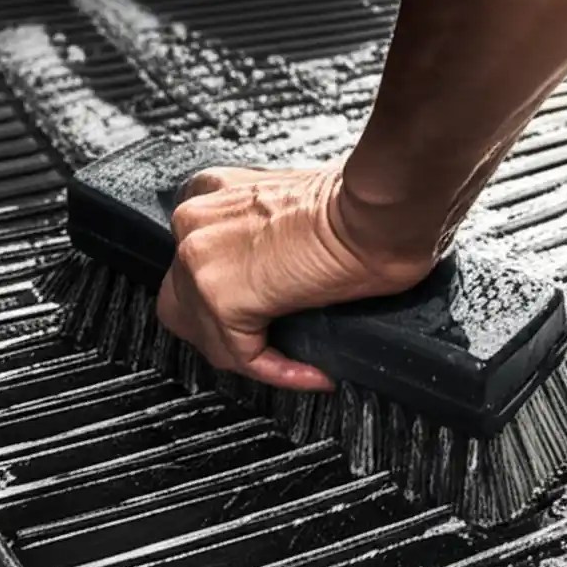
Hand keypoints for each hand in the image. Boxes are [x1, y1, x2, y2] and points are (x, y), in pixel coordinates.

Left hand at [157, 164, 435, 391]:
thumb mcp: (301, 210)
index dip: (236, 302)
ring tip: (302, 367)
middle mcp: (194, 222)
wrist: (379, 208)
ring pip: (210, 336)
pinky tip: (314, 373)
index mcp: (211, 193)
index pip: (201, 265)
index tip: (275, 321)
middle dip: (227, 333)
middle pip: (187, 303)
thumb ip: (275, 237)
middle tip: (274, 350)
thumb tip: (288, 274)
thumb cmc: (364, 206)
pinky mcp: (220, 297)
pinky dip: (278, 373)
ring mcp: (199, 259)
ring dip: (257, 357)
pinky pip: (242, 356)